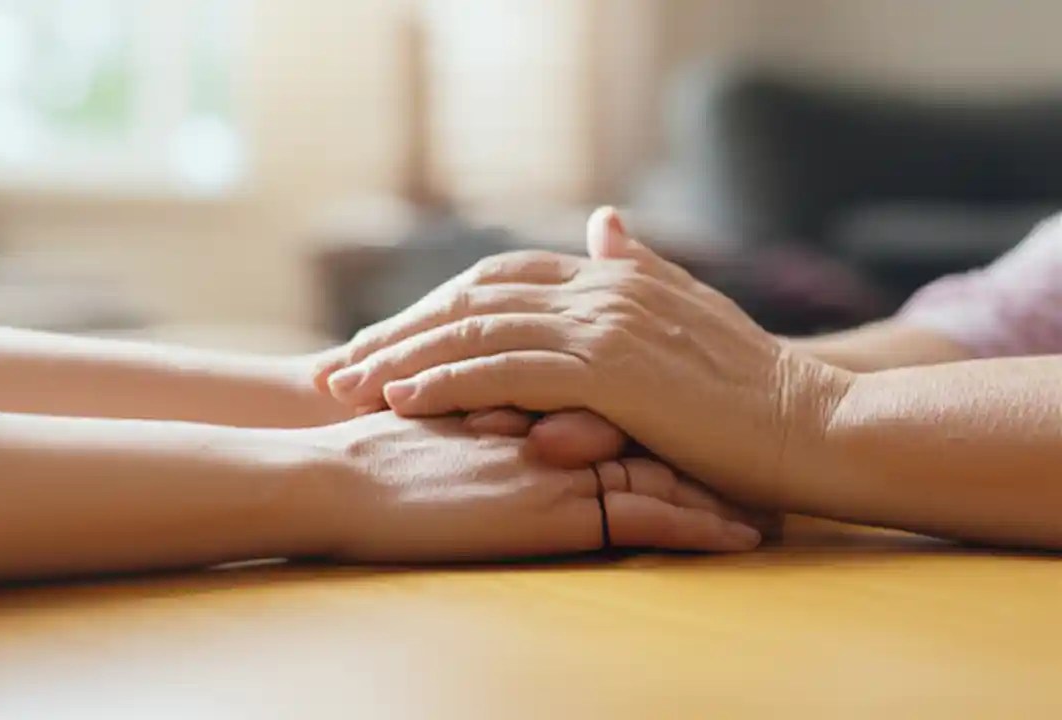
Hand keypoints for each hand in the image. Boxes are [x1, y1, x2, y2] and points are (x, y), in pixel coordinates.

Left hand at [314, 208, 851, 506]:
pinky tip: (403, 402)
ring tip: (347, 385)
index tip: (382, 341)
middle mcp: (600, 288)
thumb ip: (637, 268)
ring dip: (405, 359)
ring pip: (478, 332)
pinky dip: (449, 384)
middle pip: (471, 300)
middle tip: (338, 364)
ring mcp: (604, 325)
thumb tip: (604, 222)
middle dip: (399, 333)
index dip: (433, 309)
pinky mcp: (610, 370)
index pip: (496, 279)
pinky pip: (506, 371)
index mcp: (612, 276)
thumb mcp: (689, 312)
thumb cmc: (751, 385)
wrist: (813, 425)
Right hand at [314, 412, 762, 559]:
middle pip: (661, 417)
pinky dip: (697, 527)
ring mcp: (565, 457)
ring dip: (723, 482)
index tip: (727, 411)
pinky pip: (643, 519)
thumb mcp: (454, 409)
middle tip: (776, 448)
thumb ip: (500, 393)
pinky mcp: (558, 506)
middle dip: (716, 434)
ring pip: (665, 465)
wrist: (340, 477)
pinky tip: (743, 540)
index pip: (627, 383)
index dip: (679, 397)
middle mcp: (562, 412)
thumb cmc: (383, 449)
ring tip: (781, 498)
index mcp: (538, 383)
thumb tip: (535, 404)